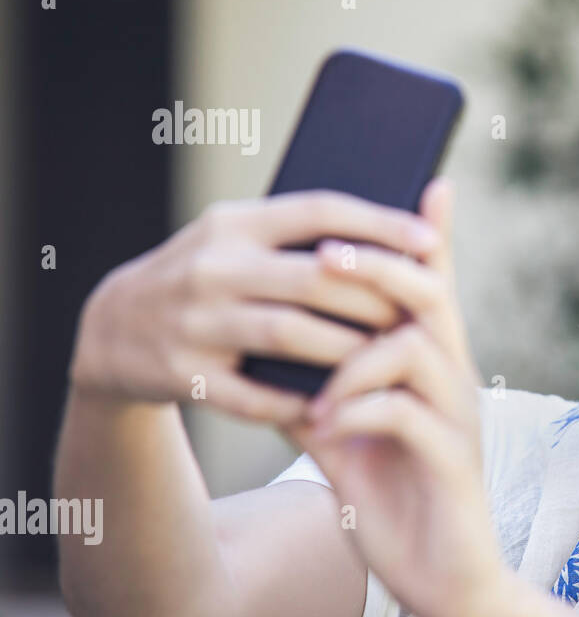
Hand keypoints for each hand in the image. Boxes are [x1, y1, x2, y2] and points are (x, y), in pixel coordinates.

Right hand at [68, 189, 436, 421]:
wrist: (111, 329)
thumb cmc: (207, 279)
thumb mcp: (237, 240)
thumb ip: (300, 235)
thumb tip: (393, 229)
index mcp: (233, 225)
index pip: (317, 212)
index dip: (379, 224)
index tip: (430, 239)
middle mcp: (211, 268)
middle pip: (312, 278)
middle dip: (374, 297)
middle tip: (422, 312)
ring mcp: (194, 323)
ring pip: (289, 334)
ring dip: (347, 349)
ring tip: (391, 358)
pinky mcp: (183, 374)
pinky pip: (254, 395)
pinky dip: (299, 402)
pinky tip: (340, 405)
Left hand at [281, 178, 509, 616]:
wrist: (442, 578)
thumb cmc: (395, 501)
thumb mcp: (346, 437)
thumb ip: (318, 389)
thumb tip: (267, 350)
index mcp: (431, 366)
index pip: (434, 284)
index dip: (431, 233)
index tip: (428, 178)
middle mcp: (453, 380)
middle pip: (429, 296)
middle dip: (379, 267)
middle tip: (329, 254)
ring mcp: (457, 418)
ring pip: (418, 347)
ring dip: (355, 352)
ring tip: (311, 373)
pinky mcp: (451, 460)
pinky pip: (404, 413)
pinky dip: (355, 411)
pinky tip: (320, 427)